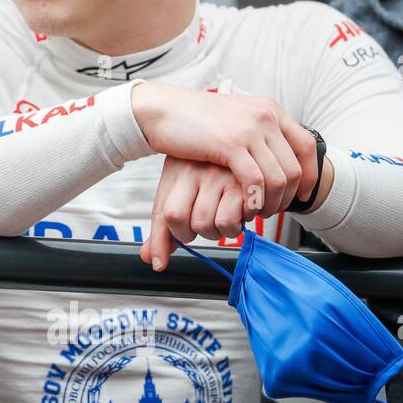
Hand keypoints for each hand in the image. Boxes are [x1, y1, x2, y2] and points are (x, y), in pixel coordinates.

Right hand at [130, 83, 317, 220]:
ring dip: (271, 202)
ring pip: (279, 178)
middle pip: (295, 167)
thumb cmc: (192, 118)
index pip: (306, 146)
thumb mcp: (234, 118)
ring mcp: (250, 130)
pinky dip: (254, 200)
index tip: (303, 194)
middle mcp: (266, 117)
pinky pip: (255, 180)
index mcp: (269, 110)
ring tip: (257, 212)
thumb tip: (271, 154)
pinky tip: (244, 208)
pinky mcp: (230, 144)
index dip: (310, 175)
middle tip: (274, 210)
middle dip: (288, 196)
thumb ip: (256, 131)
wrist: (162, 109)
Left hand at [141, 156, 261, 269]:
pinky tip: (243, 209)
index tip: (186, 234)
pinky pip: (243, 218)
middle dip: (204, 234)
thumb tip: (155, 263)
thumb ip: (163, 229)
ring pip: (220, 225)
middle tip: (210, 222)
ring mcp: (222, 176)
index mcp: (176, 174)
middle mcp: (197, 172)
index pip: (168, 216)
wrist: (232, 139)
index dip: (178, 234)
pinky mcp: (247, 182)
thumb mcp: (176, 191)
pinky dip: (244, 222)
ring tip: (228, 215)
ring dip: (226, 231)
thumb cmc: (200, 173)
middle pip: (197, 224)